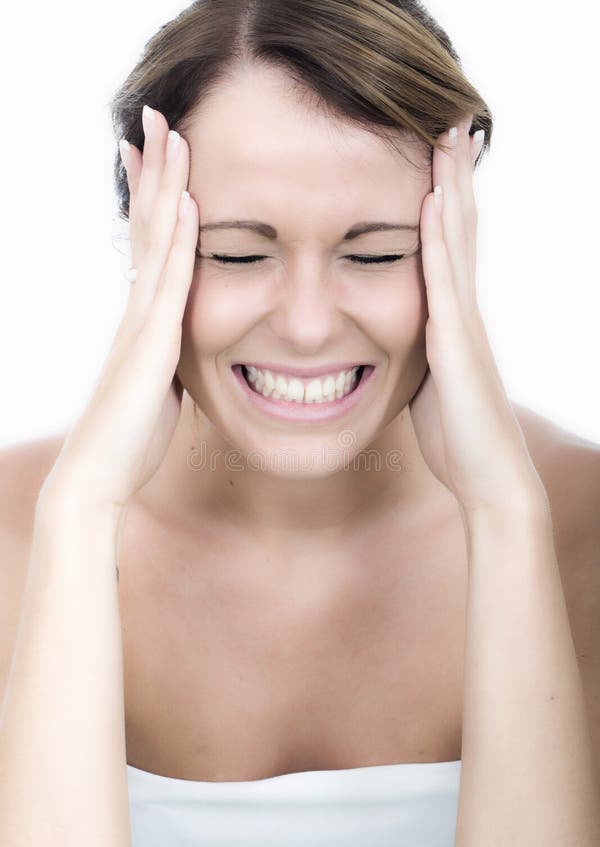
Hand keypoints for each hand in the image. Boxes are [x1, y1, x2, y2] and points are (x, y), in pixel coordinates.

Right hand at [41, 106, 198, 518]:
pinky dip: (181, 241)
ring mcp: (140, 324)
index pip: (150, 245)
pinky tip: (189, 201)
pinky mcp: (150, 347)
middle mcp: (137, 310)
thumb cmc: (129, 440)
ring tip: (169, 131)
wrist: (99, 477)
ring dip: (165, 184)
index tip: (156, 154)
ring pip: (156, 241)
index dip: (152, 197)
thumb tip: (186, 355)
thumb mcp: (161, 391)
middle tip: (158, 116)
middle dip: (154, 170)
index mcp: (142, 320)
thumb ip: (173, 363)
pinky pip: (171, 284)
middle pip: (149, 226)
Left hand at [409, 116, 547, 519]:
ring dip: (450, 187)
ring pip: (455, 241)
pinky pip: (442, 282)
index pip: (448, 246)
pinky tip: (428, 201)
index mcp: (451, 319)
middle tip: (452, 122)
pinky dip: (435, 239)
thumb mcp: (428, 385)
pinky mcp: (455, 344)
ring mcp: (462, 323)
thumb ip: (416, 354)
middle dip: (454, 176)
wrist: (487, 476)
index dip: (446, 199)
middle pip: (458, 228)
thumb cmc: (456, 437)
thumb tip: (392, 344)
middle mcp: (462, 310)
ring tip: (448, 136)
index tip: (437, 156)